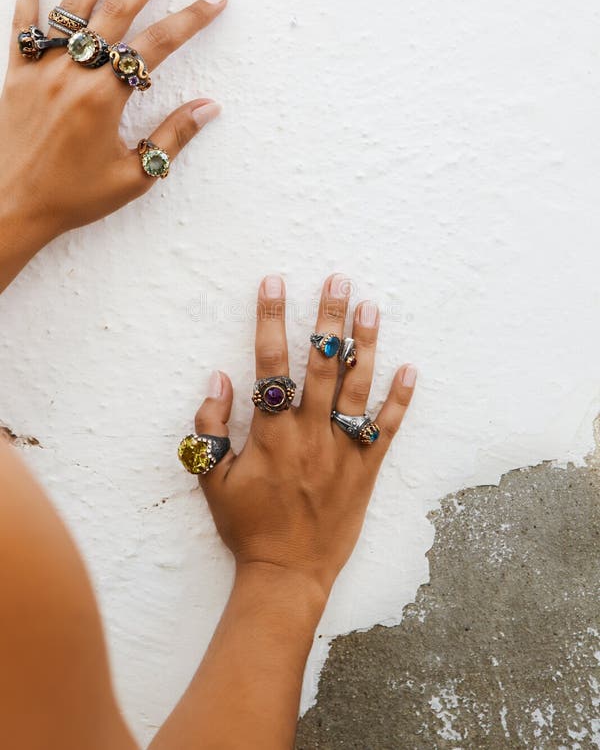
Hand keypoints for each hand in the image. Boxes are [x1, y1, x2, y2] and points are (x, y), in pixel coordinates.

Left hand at [0, 0, 225, 245]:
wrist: (10, 206)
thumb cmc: (72, 198)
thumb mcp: (132, 176)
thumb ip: (172, 138)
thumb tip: (208, 107)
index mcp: (105, 98)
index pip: (157, 46)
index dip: (190, 19)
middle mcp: (73, 73)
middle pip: (119, 10)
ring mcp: (41, 68)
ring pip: (74, 5)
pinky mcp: (15, 73)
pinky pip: (23, 23)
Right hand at [190, 273, 416, 599]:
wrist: (287, 574)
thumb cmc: (247, 527)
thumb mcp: (213, 480)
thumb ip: (211, 427)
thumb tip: (221, 378)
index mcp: (271, 434)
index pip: (270, 364)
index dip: (271, 320)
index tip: (275, 283)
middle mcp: (310, 434)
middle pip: (322, 365)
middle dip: (328, 318)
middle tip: (338, 280)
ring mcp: (342, 451)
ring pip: (357, 388)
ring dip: (365, 345)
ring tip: (371, 307)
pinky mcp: (366, 471)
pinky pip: (387, 430)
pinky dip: (400, 400)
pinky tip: (411, 370)